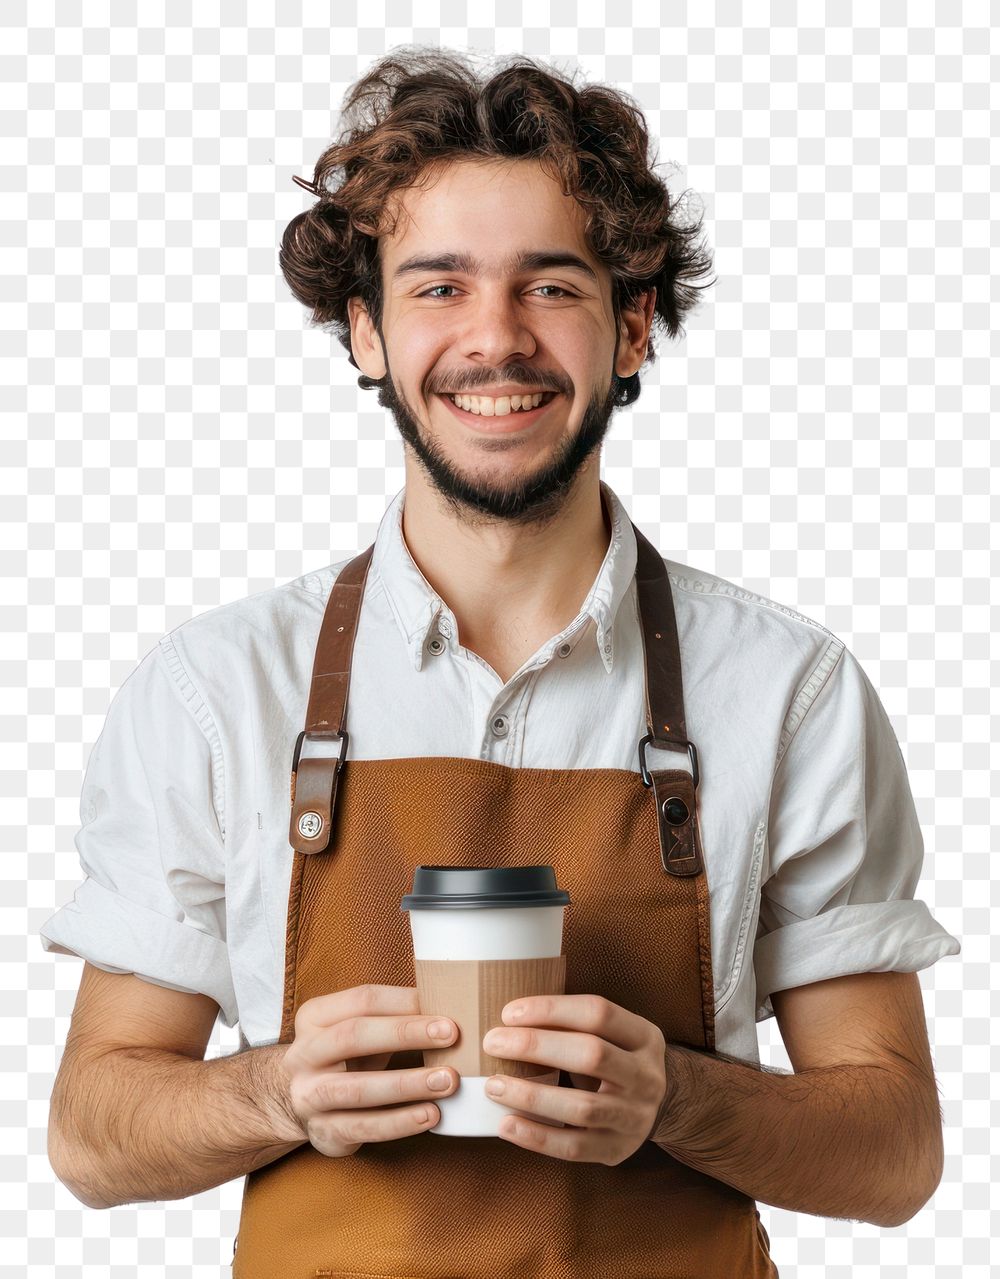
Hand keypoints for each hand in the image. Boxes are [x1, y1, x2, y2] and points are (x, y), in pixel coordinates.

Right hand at [280, 984, 459, 1157]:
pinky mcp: (324, 1132)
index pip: (361, 1000)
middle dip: (405, 1033)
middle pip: (354, 1036)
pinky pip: (364, 1128)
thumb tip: (452, 1006)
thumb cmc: (345, 1055)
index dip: (404, 1002)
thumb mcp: (356, 1028)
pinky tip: (431, 1115)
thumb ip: (391, 1016)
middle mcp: (305, 1054)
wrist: (299, 1101)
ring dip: (407, 1084)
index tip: (443, 1006)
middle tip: (451, 1034)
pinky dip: (400, 1122)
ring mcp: (310, 1096)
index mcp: (315, 1017)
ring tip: (448, 1081)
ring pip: (359, 1089)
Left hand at [481, 994, 668, 1165]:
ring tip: (493, 1086)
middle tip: (493, 1042)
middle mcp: (646, 1077)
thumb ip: (574, 1025)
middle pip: (591, 1055)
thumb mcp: (613, 1035)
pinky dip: (537, 1137)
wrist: (657, 1107)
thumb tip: (511, 1018)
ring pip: (582, 1107)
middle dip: (535, 1046)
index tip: (509, 1013)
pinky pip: (574, 1148)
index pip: (598, 1013)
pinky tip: (507, 1125)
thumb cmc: (616, 1060)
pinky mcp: (617, 1150)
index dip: (551, 1009)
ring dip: (531, 1096)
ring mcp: (635, 1117)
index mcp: (644, 1037)